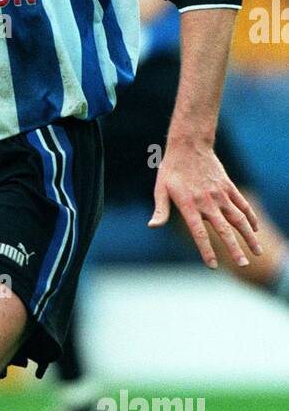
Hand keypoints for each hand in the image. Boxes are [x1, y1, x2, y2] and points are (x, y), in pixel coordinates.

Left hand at [148, 140, 260, 268]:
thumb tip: (152, 226)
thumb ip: (160, 210)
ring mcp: (220, 194)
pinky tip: (254, 229)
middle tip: (243, 264)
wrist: (189, 145)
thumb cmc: (171, 169)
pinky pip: (242, 205)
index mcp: (189, 205)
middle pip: (224, 230)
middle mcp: (207, 202)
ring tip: (257, 251)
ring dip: (249, 237)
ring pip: (239, 218)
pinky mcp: (228, 187)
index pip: (199, 233)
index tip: (213, 265)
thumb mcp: (160, 189)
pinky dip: (250, 218)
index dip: (206, 250)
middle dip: (235, 249)